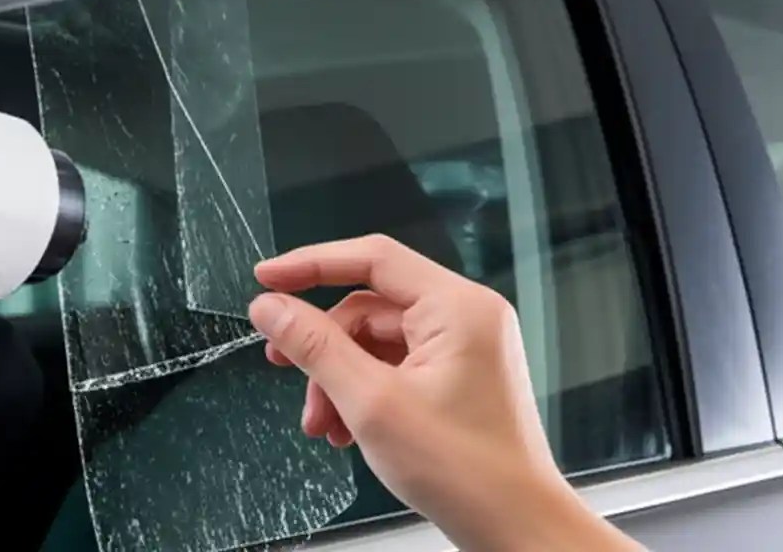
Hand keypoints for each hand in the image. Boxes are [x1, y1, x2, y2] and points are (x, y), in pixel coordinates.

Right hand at [249, 235, 641, 551]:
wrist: (516, 528)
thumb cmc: (465, 471)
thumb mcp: (371, 403)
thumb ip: (315, 347)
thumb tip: (269, 307)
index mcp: (457, 307)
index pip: (372, 259)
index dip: (311, 264)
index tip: (266, 278)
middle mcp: (465, 317)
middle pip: (369, 306)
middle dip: (322, 345)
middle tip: (280, 364)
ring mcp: (464, 348)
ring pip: (376, 341)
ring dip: (338, 378)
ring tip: (319, 423)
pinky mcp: (458, 376)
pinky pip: (394, 365)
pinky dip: (362, 392)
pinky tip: (344, 429)